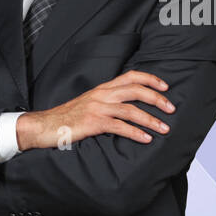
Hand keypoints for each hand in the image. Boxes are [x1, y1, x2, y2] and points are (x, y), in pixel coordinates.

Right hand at [16, 70, 174, 149]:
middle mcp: (101, 95)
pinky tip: (146, 139)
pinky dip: (135, 133)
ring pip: (131, 110)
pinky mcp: (93, 123)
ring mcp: (97, 108)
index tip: (165, 87)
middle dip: (157, 99)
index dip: (150, 79)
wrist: (43, 126)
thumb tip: (126, 109)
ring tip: (164, 128)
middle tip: (171, 109)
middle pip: (136, 90)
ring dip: (151, 119)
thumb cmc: (65, 119)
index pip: (131, 76)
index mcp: (101, 89)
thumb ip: (106, 103)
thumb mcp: (87, 104)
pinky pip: (120, 127)